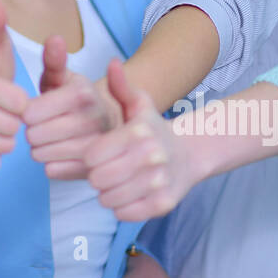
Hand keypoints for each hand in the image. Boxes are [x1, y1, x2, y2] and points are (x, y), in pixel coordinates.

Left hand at [22, 45, 122, 179]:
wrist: (110, 126)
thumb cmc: (76, 100)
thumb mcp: (65, 77)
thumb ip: (55, 60)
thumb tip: (54, 39)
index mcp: (82, 94)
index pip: (30, 113)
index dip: (27, 113)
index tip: (35, 111)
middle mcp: (92, 121)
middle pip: (33, 136)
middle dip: (32, 131)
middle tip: (42, 126)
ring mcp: (95, 148)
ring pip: (41, 155)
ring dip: (40, 149)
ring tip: (51, 139)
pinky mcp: (92, 171)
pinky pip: (52, 172)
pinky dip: (51, 165)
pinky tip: (60, 154)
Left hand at [84, 60, 196, 221]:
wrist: (188, 155)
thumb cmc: (152, 128)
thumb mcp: (138, 104)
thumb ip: (121, 86)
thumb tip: (112, 63)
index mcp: (138, 132)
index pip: (92, 155)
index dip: (89, 157)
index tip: (96, 154)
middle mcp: (151, 157)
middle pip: (98, 178)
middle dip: (96, 176)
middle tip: (103, 170)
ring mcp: (159, 183)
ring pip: (108, 199)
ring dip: (106, 192)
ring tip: (114, 181)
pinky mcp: (163, 205)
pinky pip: (124, 213)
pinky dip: (120, 207)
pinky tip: (126, 194)